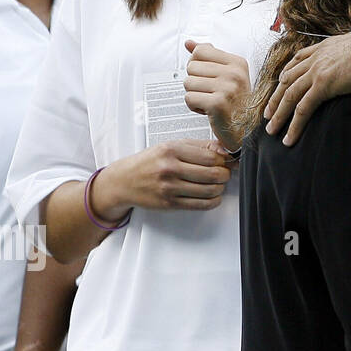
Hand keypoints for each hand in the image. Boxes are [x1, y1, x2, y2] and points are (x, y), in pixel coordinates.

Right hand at [91, 139, 232, 220]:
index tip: (226, 162)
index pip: (211, 157)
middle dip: (225, 174)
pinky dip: (213, 201)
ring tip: (218, 184)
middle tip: (225, 173)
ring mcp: (169, 188)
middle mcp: (170, 168)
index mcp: (172, 150)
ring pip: (210, 190)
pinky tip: (212, 196)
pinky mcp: (169, 203)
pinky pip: (200, 205)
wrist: (124, 181)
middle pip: (213, 174)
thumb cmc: (149, 161)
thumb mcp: (171, 146)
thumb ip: (199, 146)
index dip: (224, 160)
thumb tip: (224, 150)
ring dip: (220, 188)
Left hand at [183, 40, 250, 151]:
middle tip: (212, 92)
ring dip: (195, 95)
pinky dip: (195, 107)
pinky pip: (189, 98)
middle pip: (191, 67)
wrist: (248, 130)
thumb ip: (208, 56)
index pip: (200, 51)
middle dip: (195, 82)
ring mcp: (227, 88)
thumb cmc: (236, 102)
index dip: (198, 65)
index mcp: (237, 62)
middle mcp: (234, 73)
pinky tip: (209, 111)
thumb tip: (189, 43)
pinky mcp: (217, 104)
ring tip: (211, 101)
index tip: (210, 77)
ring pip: (188, 83)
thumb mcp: (228, 75)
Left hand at [265, 18, 350, 145]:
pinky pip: (302, 109)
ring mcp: (316, 72)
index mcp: (324, 48)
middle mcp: (316, 58)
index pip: (298, 60)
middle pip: (287, 79)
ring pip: (289, 96)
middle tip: (268, 113)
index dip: (287, 73)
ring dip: (279, 114)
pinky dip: (294, 125)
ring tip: (272, 130)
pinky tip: (289, 138)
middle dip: (275, 98)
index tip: (280, 82)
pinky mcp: (322, 86)